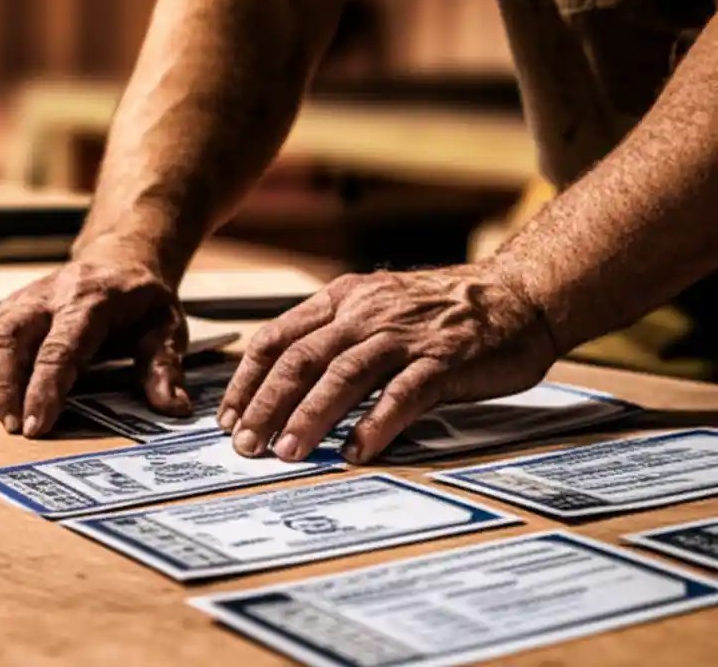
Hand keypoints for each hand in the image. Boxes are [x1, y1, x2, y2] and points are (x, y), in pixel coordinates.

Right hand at [0, 240, 191, 437]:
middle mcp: (49, 295)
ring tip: (4, 416)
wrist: (120, 259)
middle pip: (7, 336)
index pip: (59, 347)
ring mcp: (23, 299)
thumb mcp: (167, 327)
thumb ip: (164, 366)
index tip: (36, 426)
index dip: (43, 389)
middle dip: (4, 387)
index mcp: (91, 299)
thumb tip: (171, 407)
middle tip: (15, 428)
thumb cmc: (141, 299)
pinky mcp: (8, 307)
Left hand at [217, 263, 557, 462]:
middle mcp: (366, 314)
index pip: (277, 339)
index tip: (227, 417)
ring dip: (309, 417)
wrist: (518, 293)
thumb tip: (283, 386)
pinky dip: (376, 424)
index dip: (247, 381)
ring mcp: (405, 336)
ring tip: (287, 452)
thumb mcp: (375, 307)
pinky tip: (355, 451)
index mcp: (342, 300)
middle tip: (245, 445)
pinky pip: (404, 394)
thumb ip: (334, 337)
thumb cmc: (440, 311)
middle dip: (266, 405)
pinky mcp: (445, 360)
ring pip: (344, 375)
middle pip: (301, 359)